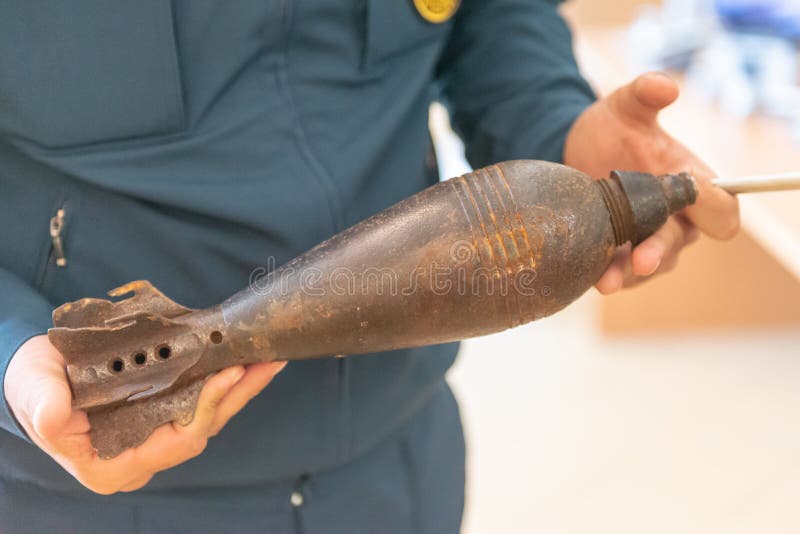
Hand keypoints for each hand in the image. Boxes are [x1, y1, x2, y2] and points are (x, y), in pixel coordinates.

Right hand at [4, 334, 284, 493]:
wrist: (39, 375)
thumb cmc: (35, 387)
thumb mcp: (33, 393)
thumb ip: (45, 408)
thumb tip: (59, 417)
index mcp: (113, 464)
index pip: (175, 442)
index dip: (206, 409)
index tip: (228, 373)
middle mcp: (143, 454)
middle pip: (204, 427)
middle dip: (238, 394)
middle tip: (267, 362)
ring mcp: (157, 433)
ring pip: (210, 414)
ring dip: (241, 386)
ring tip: (269, 358)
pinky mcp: (164, 411)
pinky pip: (203, 399)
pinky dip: (226, 379)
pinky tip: (247, 359)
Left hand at [564, 72, 739, 292]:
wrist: (573, 149)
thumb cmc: (613, 127)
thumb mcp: (626, 105)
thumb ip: (645, 92)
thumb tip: (665, 86)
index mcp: (691, 183)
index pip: (722, 208)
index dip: (715, 209)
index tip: (693, 201)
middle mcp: (675, 217)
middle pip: (679, 243)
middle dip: (659, 251)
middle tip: (641, 259)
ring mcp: (647, 237)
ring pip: (649, 265)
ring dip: (630, 273)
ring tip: (608, 281)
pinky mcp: (619, 251)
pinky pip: (620, 272)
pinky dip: (608, 276)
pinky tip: (593, 279)